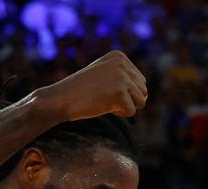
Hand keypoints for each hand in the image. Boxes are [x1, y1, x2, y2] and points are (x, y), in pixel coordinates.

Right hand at [30, 50, 146, 121]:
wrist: (61, 98)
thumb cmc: (82, 90)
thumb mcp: (103, 74)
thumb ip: (124, 77)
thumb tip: (146, 93)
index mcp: (119, 56)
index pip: (140, 80)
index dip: (125, 91)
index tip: (105, 87)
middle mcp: (122, 63)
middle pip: (143, 91)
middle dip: (128, 99)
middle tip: (105, 96)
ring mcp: (121, 77)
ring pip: (141, 101)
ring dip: (125, 106)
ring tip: (105, 100)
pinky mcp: (120, 93)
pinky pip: (132, 112)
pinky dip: (119, 114)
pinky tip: (103, 106)